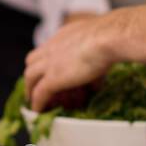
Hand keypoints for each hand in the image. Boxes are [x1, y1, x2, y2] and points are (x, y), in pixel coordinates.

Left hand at [24, 1, 145, 109]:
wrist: (112, 36)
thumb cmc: (115, 36)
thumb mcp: (104, 43)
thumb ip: (99, 57)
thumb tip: (103, 74)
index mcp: (65, 34)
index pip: (48, 48)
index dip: (46, 61)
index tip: (48, 70)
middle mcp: (53, 46)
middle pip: (32, 61)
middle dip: (33, 74)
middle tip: (35, 86)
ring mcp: (50, 62)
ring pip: (30, 77)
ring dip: (31, 90)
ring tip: (34, 101)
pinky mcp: (52, 78)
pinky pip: (39, 94)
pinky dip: (37, 103)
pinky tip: (38, 110)